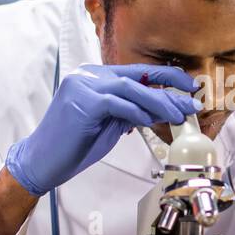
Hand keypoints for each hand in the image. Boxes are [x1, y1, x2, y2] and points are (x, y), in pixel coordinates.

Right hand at [5, 64, 198, 195]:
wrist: (42, 162)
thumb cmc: (74, 145)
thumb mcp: (109, 124)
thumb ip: (130, 111)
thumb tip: (161, 110)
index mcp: (94, 77)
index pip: (136, 72)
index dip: (165, 77)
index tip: (188, 85)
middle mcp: (88, 75)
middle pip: (136, 76)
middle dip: (168, 87)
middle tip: (192, 100)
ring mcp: (83, 86)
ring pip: (130, 87)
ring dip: (159, 102)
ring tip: (179, 114)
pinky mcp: (82, 102)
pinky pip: (118, 104)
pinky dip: (138, 112)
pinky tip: (152, 121)